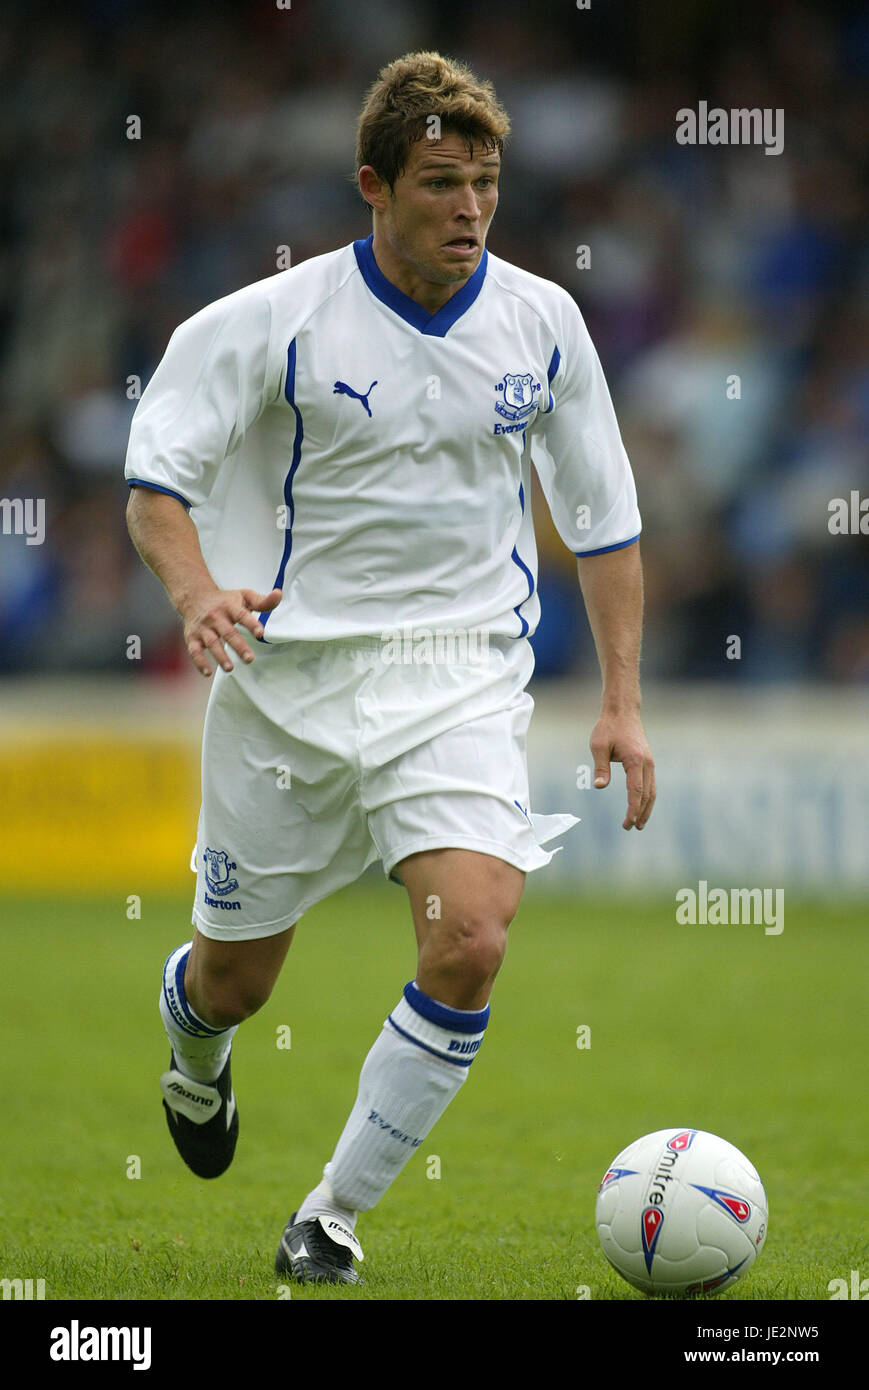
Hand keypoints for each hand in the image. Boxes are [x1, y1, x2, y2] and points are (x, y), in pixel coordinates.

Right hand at [180, 586, 281, 675]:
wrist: (194, 597)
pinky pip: (194, 651)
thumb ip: (262, 601)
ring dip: (220, 656)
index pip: (241, 615)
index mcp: (230, 606)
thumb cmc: (224, 600)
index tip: (260, 633)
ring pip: (212, 642)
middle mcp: (216, 617)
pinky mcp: (192, 637)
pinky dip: (200, 662)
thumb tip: (278, 594)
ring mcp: (203, 628)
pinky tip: (208, 672)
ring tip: (230, 668)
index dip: (251, 624)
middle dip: (238, 646)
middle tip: (249, 659)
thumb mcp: (244, 596)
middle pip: (228, 632)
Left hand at [589, 708, 655, 829]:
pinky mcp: (647, 761)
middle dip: (640, 813)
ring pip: (651, 790)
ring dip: (646, 808)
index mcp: (635, 760)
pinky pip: (650, 783)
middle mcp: (647, 763)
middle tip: (631, 828)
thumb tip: (599, 786)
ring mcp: (649, 762)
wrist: (622, 711)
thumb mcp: (598, 745)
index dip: (632, 809)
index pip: (636, 791)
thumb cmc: (608, 727)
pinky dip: (647, 797)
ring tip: (639, 823)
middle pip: (647, 794)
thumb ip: (600, 766)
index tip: (628, 823)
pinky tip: (641, 805)